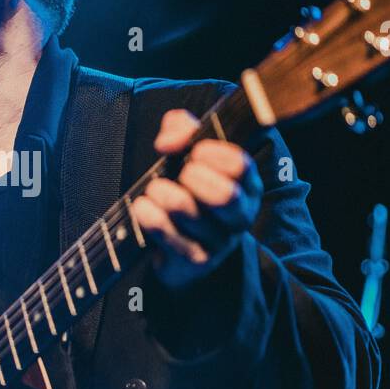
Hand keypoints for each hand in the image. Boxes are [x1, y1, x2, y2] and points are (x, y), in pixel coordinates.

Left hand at [131, 109, 261, 288]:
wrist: (184, 249)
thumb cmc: (190, 190)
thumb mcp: (191, 151)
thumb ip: (183, 128)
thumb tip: (168, 142)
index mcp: (247, 185)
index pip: (241, 167)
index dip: (215, 153)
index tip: (196, 150)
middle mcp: (239, 215)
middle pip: (225, 195)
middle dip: (193, 177)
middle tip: (181, 173)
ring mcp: (219, 241)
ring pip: (187, 211)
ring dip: (162, 192)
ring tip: (155, 188)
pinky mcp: (194, 259)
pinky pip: (167, 233)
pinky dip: (148, 214)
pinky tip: (143, 207)